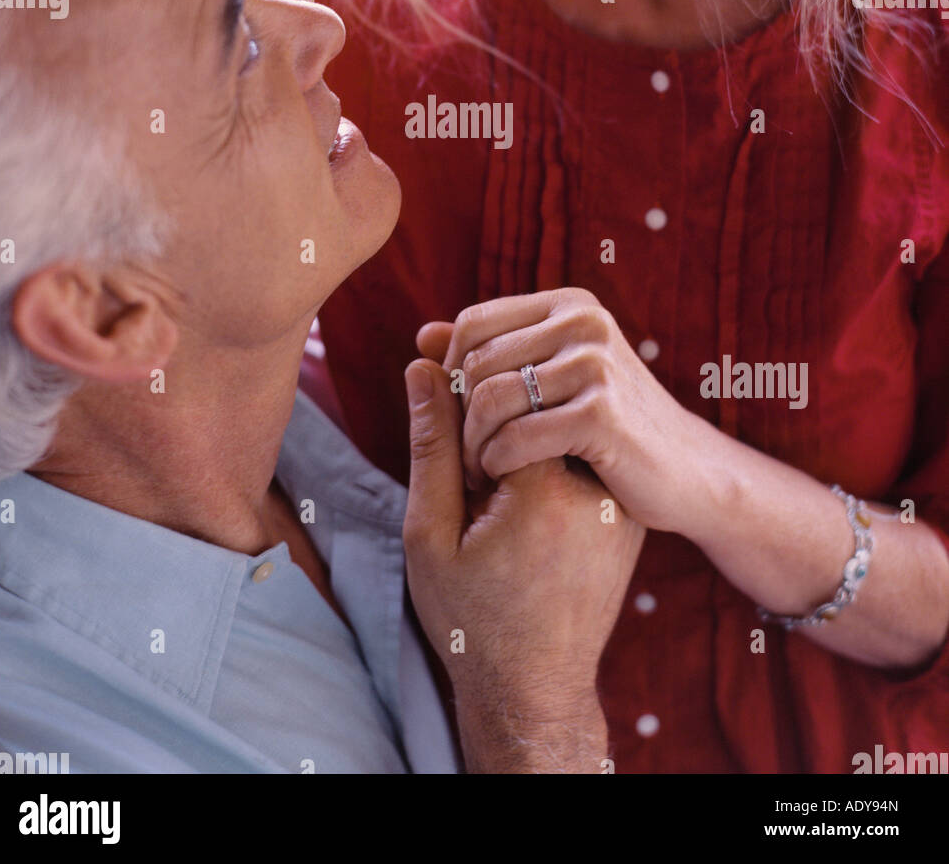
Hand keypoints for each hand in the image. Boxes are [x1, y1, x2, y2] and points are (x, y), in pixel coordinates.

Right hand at [403, 356, 644, 771]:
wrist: (534, 688)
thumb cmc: (471, 618)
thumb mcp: (429, 535)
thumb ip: (431, 444)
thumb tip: (425, 363)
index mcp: (544, 490)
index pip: (505, 395)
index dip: (469, 417)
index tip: (459, 471)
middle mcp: (595, 489)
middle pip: (537, 408)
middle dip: (496, 427)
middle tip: (477, 490)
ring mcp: (617, 502)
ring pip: (559, 430)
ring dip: (524, 445)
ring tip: (501, 504)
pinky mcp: (625, 516)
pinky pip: (581, 462)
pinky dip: (549, 469)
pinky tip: (528, 515)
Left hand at [418, 287, 717, 534]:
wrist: (687, 473)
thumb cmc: (610, 426)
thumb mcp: (553, 377)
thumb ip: (492, 354)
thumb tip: (422, 335)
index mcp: (568, 304)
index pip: (473, 323)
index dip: (451, 371)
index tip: (456, 417)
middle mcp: (583, 321)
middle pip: (476, 361)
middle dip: (458, 415)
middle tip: (462, 457)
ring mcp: (595, 364)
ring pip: (489, 400)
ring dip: (472, 446)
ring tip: (477, 473)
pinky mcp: (602, 414)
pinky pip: (517, 437)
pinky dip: (497, 463)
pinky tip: (503, 480)